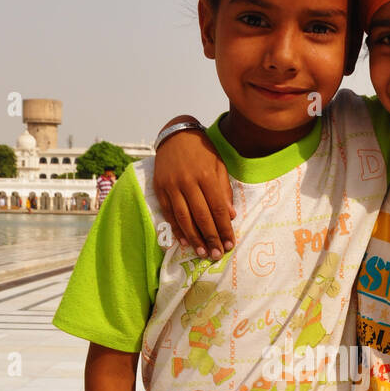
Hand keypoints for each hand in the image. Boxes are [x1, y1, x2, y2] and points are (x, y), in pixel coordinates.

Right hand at [154, 122, 235, 258]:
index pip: (218, 208)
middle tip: (217, 255)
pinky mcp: (159, 188)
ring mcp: (171, 186)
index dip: (224, 228)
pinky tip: (185, 241)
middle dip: (211, 238)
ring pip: (183, 218)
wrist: (176, 134)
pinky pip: (169, 213)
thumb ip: (224, 190)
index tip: (230, 244)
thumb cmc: (202, 150)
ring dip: (194, 238)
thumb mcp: (219, 165)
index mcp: (206, 176)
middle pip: (201, 216)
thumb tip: (230, 216)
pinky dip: (176, 229)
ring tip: (202, 253)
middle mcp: (188, 182)